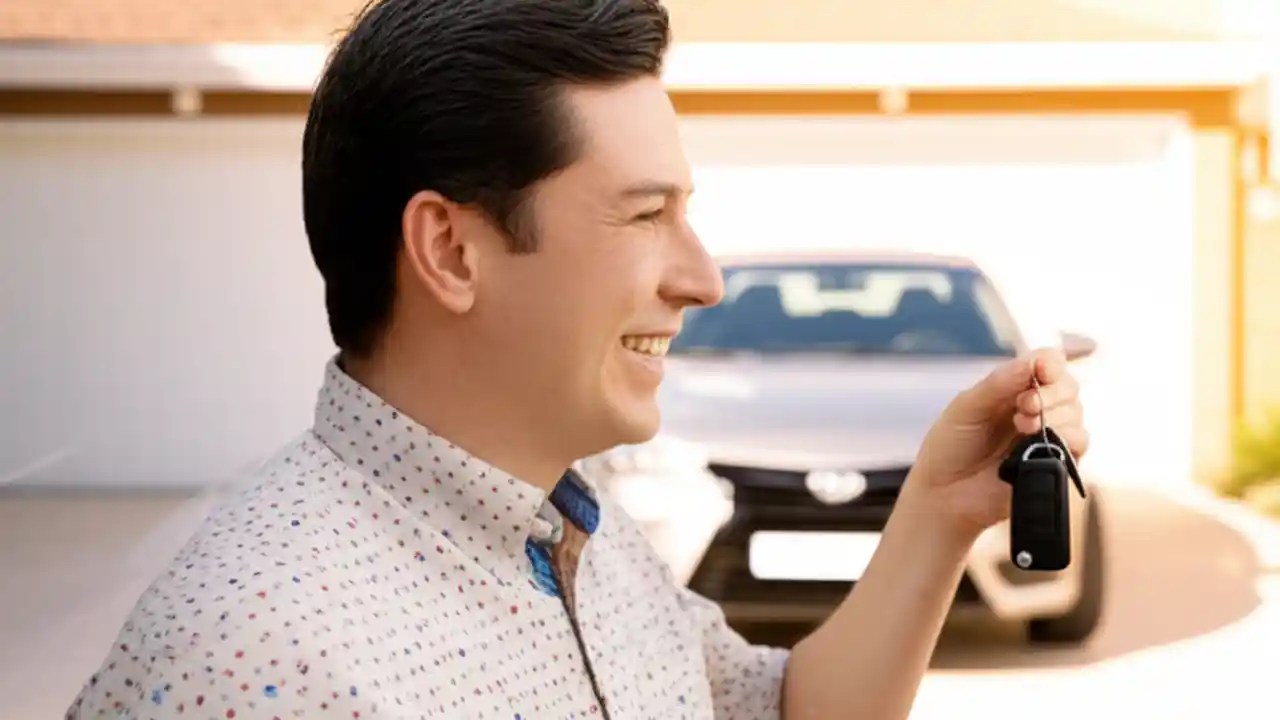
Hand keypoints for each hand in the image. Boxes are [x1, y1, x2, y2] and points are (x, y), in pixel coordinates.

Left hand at [904, 347, 1089, 539]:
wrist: (944, 494)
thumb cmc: (950, 447)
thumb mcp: (967, 407)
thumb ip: (999, 384)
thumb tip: (1034, 361)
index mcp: (1013, 388)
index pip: (1047, 363)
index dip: (1051, 363)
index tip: (1043, 371)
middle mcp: (1035, 408)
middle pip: (1067, 386)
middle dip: (1051, 392)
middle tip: (1024, 406)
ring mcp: (1046, 434)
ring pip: (1076, 412)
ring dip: (1055, 415)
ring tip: (1022, 426)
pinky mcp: (1054, 462)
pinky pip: (1078, 443)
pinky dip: (1065, 437)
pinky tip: (1038, 441)